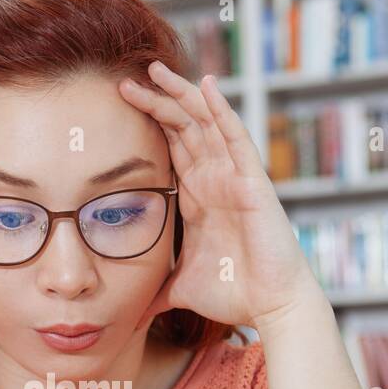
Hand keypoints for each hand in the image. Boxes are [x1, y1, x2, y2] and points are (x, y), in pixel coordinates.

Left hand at [118, 62, 321, 332]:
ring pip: (204, 124)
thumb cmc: (232, 295)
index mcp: (197, 197)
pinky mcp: (251, 182)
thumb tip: (127, 318)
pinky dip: (221, 110)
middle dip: (155, 103)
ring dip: (180, 96)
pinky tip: (206, 85)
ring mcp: (233, 177)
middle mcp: (214, 180)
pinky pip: (235, 137)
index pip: (170, 149)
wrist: (269, 306)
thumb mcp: (179, 288)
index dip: (148, 126)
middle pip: (181, 129)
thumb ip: (154, 292)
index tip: (118, 107)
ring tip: (155, 70)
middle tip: (124, 82)